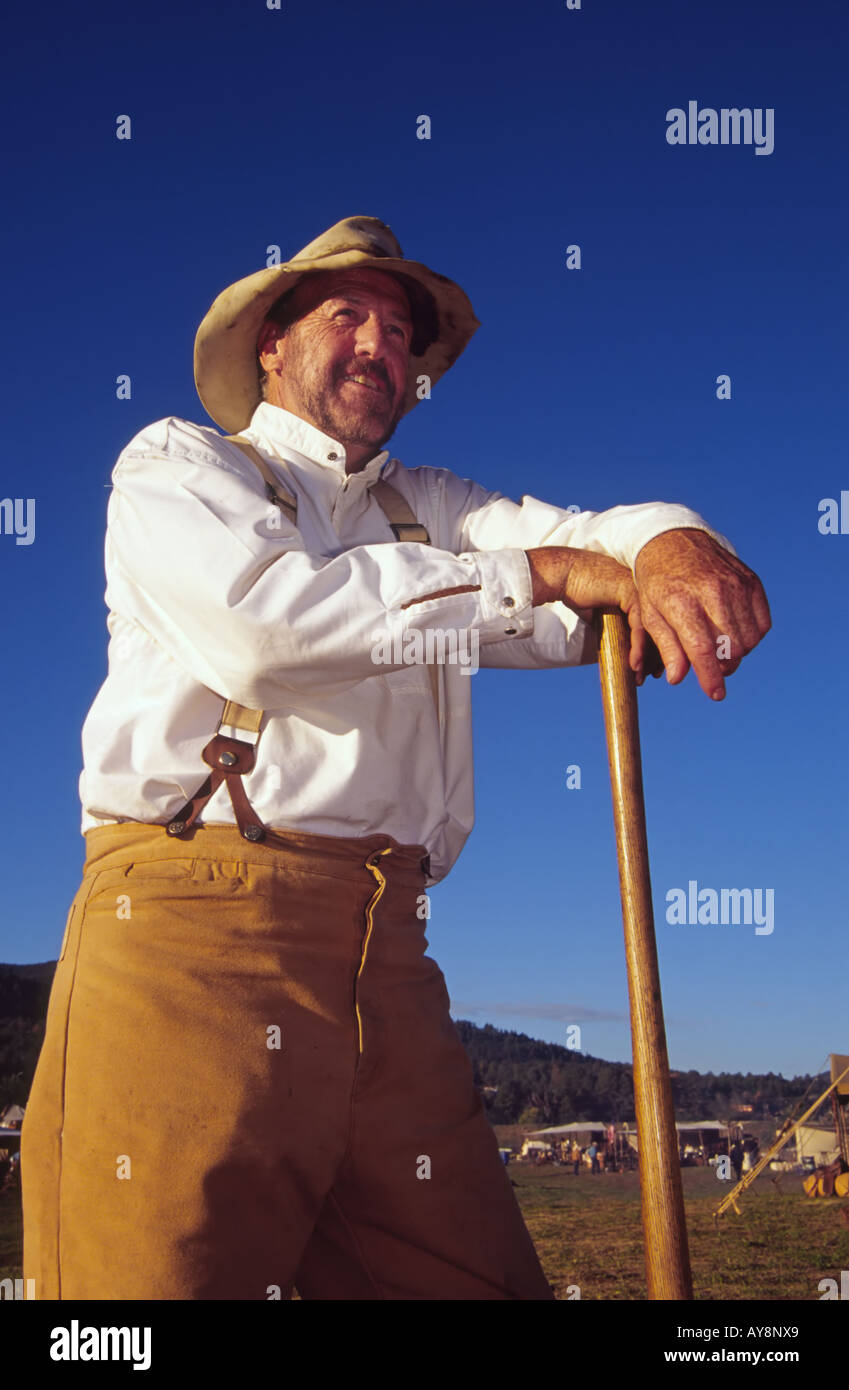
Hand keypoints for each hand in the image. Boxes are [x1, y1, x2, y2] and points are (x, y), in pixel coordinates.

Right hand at [526, 547, 650, 679]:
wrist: (561, 576)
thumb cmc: (576, 593)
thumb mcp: (601, 615)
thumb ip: (615, 627)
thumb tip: (621, 651)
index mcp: (639, 592)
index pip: (653, 623)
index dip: (653, 648)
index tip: (650, 668)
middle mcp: (643, 588)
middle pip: (657, 626)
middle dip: (656, 655)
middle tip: (653, 675)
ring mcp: (639, 588)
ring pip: (652, 627)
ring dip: (648, 656)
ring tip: (641, 676)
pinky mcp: (631, 592)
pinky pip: (640, 625)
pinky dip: (638, 647)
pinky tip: (634, 664)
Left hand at [633, 529, 770, 699]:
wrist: (673, 540)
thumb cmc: (657, 584)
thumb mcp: (651, 615)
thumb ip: (667, 647)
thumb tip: (678, 678)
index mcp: (682, 602)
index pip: (703, 649)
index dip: (710, 677)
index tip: (715, 694)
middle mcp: (713, 592)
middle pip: (731, 648)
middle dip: (723, 666)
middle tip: (712, 666)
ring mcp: (735, 585)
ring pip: (749, 639)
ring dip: (738, 652)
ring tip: (720, 647)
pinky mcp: (751, 581)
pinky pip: (762, 624)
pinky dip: (752, 635)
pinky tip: (734, 632)